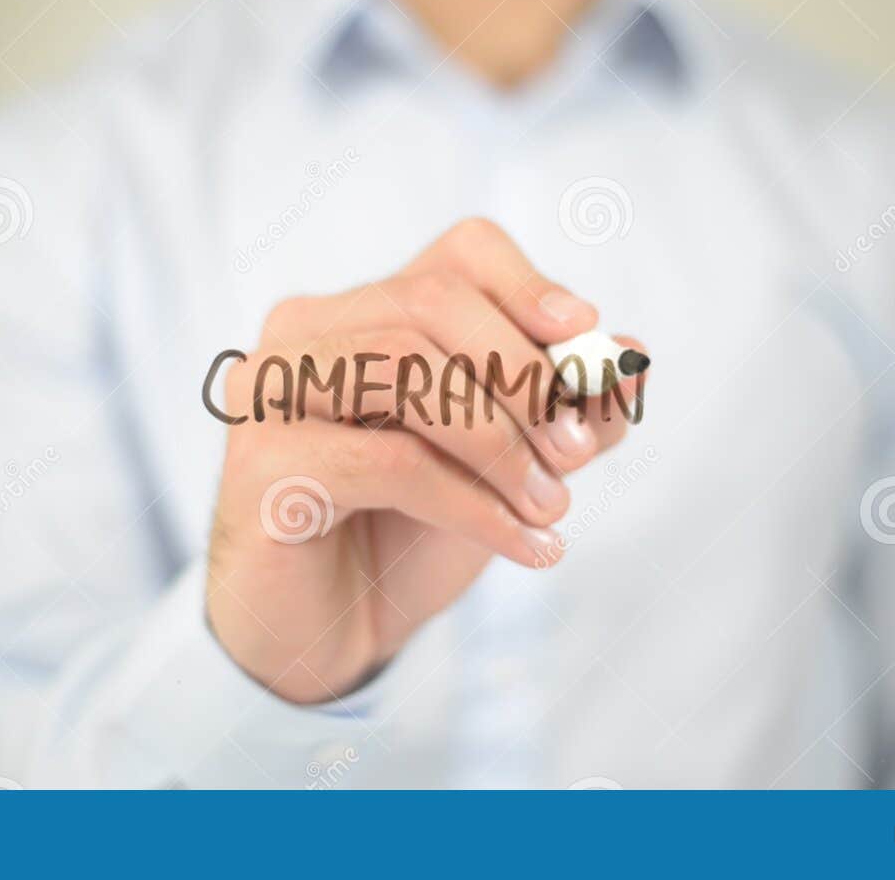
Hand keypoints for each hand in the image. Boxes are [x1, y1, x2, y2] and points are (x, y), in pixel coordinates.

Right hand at [205, 218, 646, 702]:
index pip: (457, 255)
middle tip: (575, 452)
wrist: (326, 638)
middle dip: (524, 375)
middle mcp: (304, 333)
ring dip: (500, 440)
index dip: (529, 286)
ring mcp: (271, 391)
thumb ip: (564, 413)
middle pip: (433, 302)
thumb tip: (631, 358)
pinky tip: (521, 544)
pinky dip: (473, 503)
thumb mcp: (506, 467)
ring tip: (551, 505)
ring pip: (407, 368)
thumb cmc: (406, 534)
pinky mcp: (263, 463)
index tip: (585, 337)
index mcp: (362, 313)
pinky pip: (389, 460)